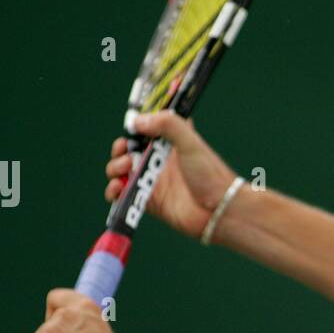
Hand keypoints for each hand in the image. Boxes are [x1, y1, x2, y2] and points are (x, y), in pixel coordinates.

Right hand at [104, 111, 238, 241]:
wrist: (219, 211)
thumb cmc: (210, 174)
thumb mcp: (190, 141)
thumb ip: (168, 124)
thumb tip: (137, 121)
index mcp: (169, 144)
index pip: (145, 130)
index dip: (134, 128)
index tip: (130, 127)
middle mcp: (159, 162)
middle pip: (128, 151)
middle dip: (120, 149)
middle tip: (125, 151)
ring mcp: (152, 182)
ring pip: (122, 172)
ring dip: (115, 167)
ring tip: (125, 167)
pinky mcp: (148, 202)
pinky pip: (123, 195)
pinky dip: (114, 190)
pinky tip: (118, 187)